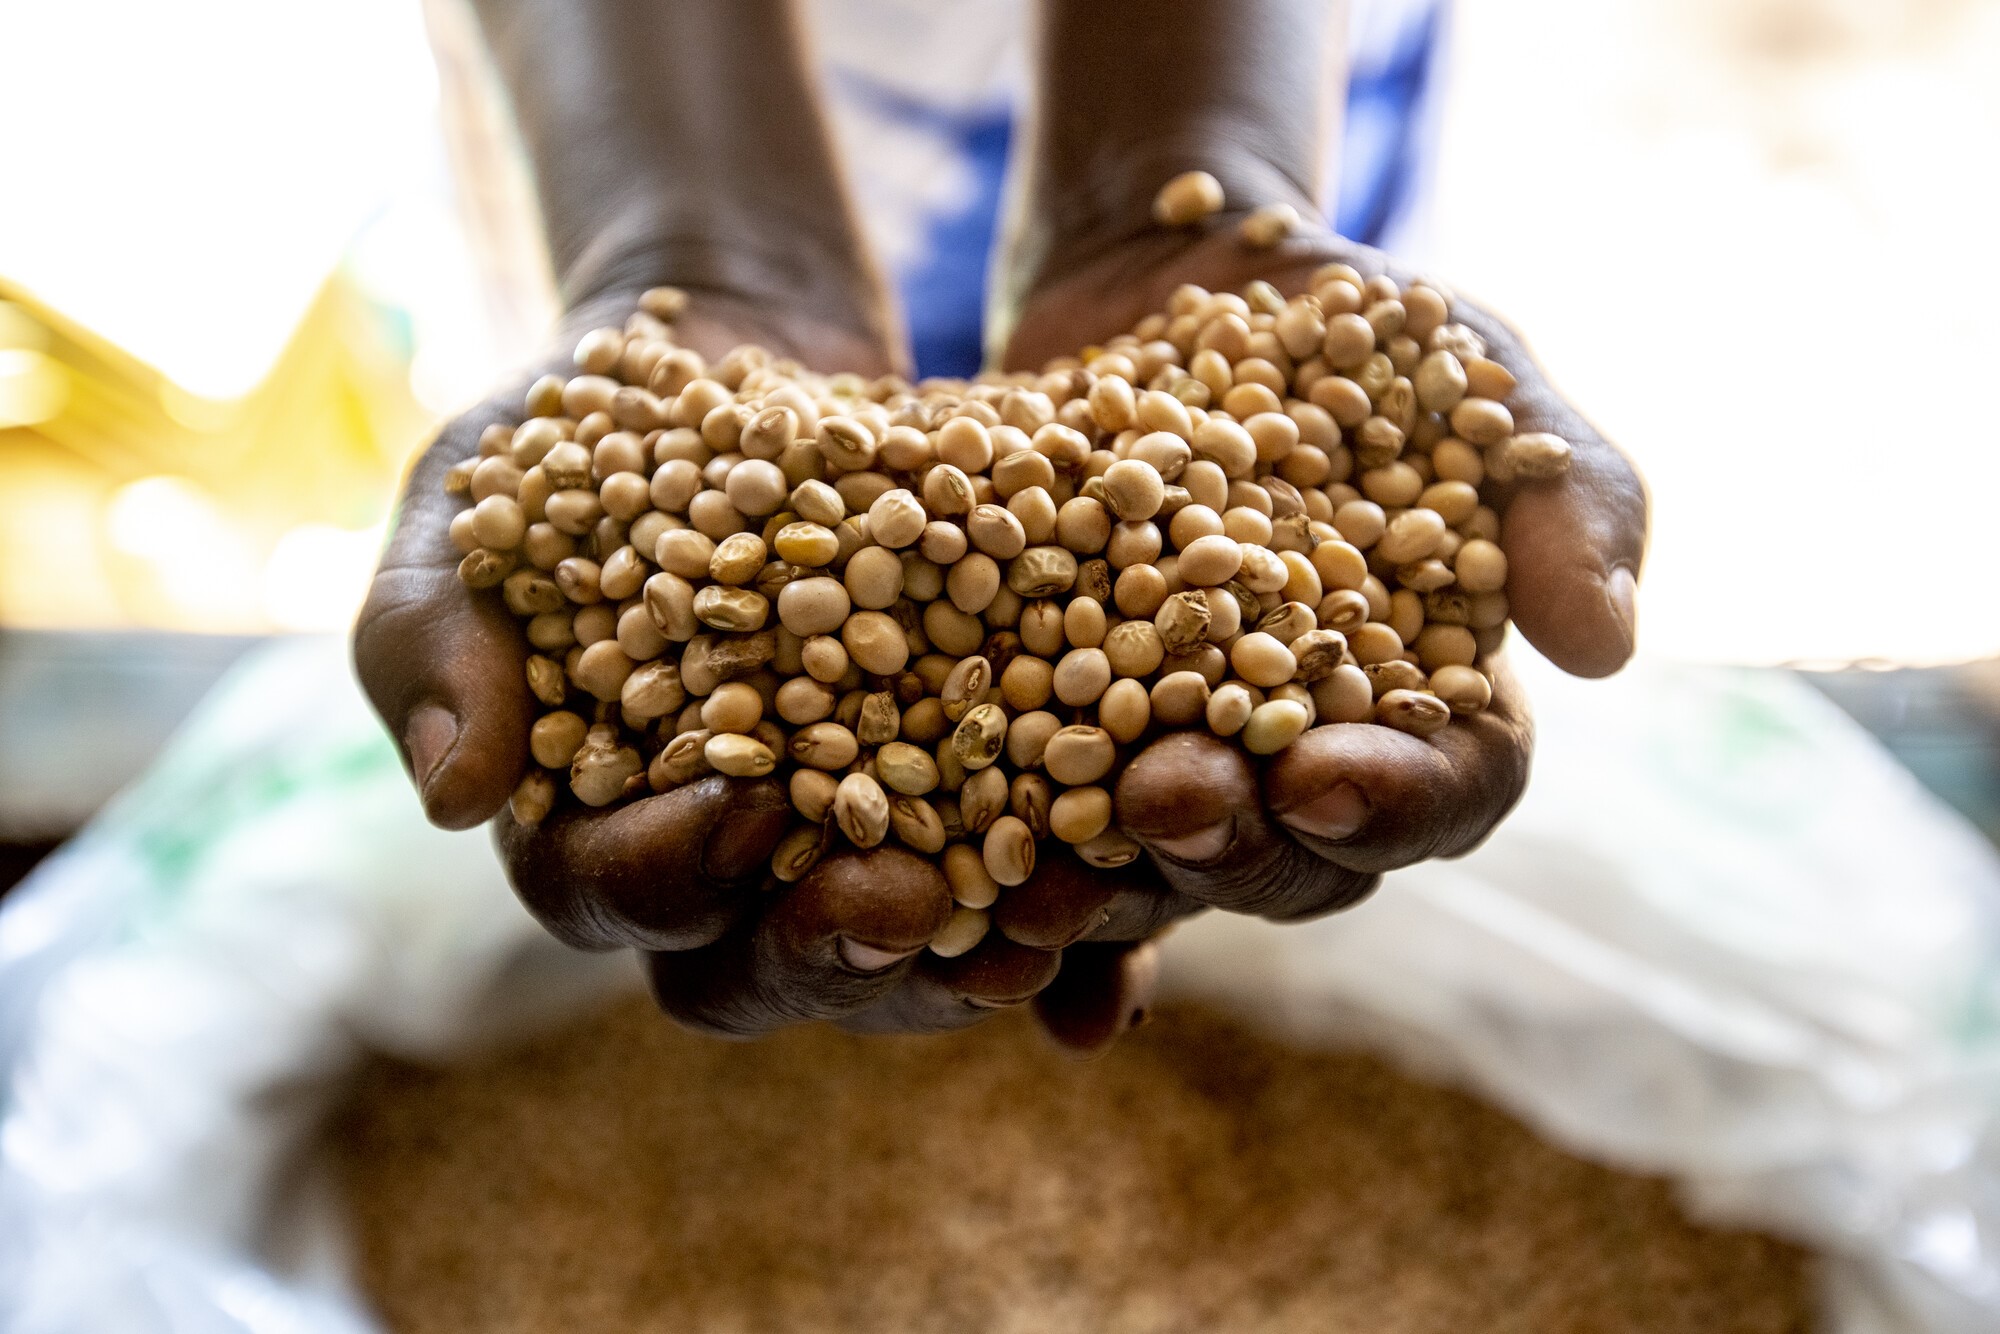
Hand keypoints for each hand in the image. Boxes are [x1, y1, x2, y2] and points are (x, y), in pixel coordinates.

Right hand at [355, 285, 1161, 1046]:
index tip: (736, 811)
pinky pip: (1024, 863)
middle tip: (914, 901)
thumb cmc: (579, 430)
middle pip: (774, 961)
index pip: (616, 894)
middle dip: (841, 945)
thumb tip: (453, 794)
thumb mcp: (476, 500)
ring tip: (1050, 920)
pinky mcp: (974, 776)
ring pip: (912, 942)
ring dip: (978, 947)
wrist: (736, 349)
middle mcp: (735, 860)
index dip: (668, 875)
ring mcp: (861, 828)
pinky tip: (1126, 914)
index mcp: (597, 821)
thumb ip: (433, 637)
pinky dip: (1075, 905)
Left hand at [997, 221, 1648, 928]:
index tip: (1325, 785)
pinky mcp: (1053, 731)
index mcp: (1429, 695)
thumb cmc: (1347, 323)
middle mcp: (1306, 754)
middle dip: (1235, 845)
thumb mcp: (1472, 371)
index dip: (1395, 805)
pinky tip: (963, 943)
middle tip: (1168, 803)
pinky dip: (1004, 897)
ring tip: (1040, 900)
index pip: (1448, 789)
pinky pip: (1034, 836)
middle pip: (1295, 858)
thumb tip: (1610, 651)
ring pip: (1156, 872)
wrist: (1162, 273)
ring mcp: (1175, 752)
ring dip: (1106, 903)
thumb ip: (1563, 495)